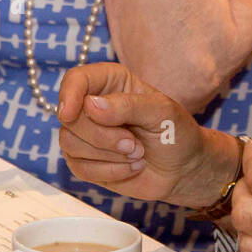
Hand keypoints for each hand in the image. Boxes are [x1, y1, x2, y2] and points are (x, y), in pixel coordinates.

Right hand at [57, 63, 213, 204]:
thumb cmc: (176, 133)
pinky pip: (79, 168)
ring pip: (70, 143)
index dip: (69, 94)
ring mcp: (86, 135)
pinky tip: (131, 167)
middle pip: (69, 117)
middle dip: (102, 136)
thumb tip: (90, 105)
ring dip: (109, 155)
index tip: (70, 114)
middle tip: (133, 143)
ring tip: (137, 154)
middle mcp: (93, 106)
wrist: (183, 168)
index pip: (76, 79)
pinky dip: (109, 171)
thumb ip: (128, 105)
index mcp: (110, 83)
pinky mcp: (85, 162)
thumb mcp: (162, 112)